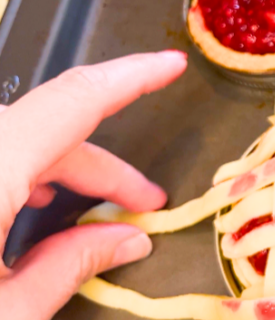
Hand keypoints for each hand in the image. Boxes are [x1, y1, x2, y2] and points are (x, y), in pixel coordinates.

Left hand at [0, 51, 186, 318]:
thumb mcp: (8, 316)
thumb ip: (69, 267)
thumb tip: (128, 241)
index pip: (75, 100)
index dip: (133, 76)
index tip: (172, 65)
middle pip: (52, 128)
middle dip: (106, 165)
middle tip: (146, 205)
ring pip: (22, 139)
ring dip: (67, 169)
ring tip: (93, 213)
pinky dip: (26, 169)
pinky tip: (32, 205)